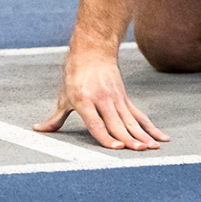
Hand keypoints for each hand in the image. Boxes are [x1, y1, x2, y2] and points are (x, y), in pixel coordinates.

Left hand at [33, 51, 167, 150]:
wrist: (93, 50)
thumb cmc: (75, 75)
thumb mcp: (64, 97)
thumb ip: (56, 118)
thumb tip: (40, 130)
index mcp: (84, 100)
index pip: (96, 124)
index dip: (107, 137)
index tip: (118, 147)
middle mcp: (102, 100)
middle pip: (117, 124)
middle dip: (129, 139)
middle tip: (140, 150)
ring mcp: (116, 99)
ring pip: (131, 121)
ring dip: (143, 135)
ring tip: (153, 147)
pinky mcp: (125, 99)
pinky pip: (139, 116)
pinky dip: (151, 128)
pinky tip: (161, 137)